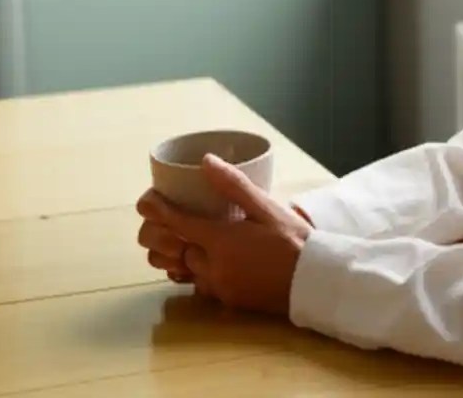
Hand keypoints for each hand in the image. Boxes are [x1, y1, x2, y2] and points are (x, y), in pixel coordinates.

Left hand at [136, 154, 313, 315]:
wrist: (317, 283)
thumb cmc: (295, 242)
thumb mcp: (268, 208)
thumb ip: (235, 186)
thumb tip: (206, 161)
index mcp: (221, 239)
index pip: (176, 223)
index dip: (157, 210)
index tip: (146, 201)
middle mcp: (213, 266)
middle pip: (176, 250)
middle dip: (170, 236)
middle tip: (173, 221)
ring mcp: (220, 287)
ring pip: (187, 271)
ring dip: (184, 257)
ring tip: (191, 243)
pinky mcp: (230, 301)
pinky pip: (203, 286)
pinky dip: (201, 274)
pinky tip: (214, 264)